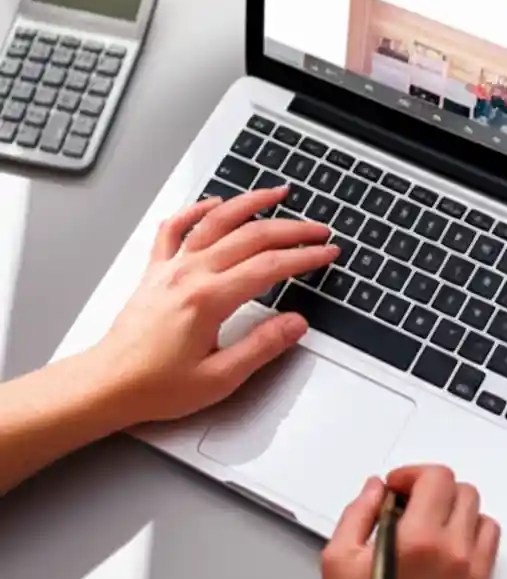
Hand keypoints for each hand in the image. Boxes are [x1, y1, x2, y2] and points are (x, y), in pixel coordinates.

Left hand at [87, 187, 338, 426]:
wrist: (107, 385)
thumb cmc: (155, 385)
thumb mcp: (220, 378)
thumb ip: (262, 346)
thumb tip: (296, 323)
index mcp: (208, 299)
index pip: (269, 266)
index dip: (304, 256)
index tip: (326, 253)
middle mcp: (189, 275)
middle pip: (250, 236)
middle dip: (291, 229)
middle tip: (318, 230)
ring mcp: (170, 268)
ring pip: (216, 221)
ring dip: (250, 202)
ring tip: (277, 193)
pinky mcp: (155, 271)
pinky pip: (174, 228)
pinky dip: (196, 210)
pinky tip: (213, 202)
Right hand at [322, 466, 500, 578]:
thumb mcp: (338, 562)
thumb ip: (357, 514)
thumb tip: (375, 488)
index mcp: (417, 540)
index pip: (436, 477)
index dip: (413, 473)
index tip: (397, 486)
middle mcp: (451, 549)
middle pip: (459, 488)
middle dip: (431, 488)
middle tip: (408, 503)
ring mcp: (471, 566)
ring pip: (477, 509)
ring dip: (453, 507)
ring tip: (428, 522)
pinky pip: (490, 536)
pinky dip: (472, 529)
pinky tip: (449, 539)